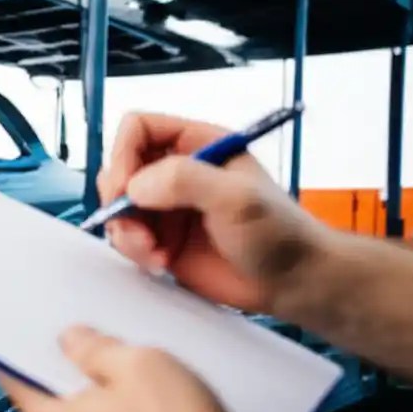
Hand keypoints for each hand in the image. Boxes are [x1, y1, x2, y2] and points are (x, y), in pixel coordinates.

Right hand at [99, 112, 331, 313]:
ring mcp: (169, 208)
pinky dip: (134, 252)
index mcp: (198, 145)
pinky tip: (161, 263)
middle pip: (121, 168)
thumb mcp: (236, 198)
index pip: (139, 129)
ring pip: (119, 207)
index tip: (126, 188)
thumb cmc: (279, 233)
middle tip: (134, 226)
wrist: (293, 282)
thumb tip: (136, 185)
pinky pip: (128, 238)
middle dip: (119, 200)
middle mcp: (178, 172)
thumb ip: (185, 180)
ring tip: (153, 252)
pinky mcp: (164, 240)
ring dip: (126, 232)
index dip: (124, 154)